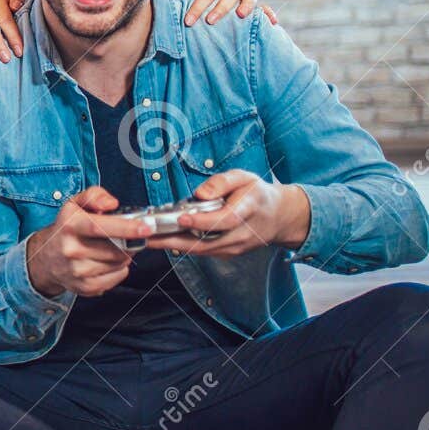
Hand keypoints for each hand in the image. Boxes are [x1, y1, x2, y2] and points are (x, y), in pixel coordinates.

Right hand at [25, 187, 152, 298]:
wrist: (47, 258)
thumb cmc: (67, 229)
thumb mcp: (76, 204)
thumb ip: (94, 195)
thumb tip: (111, 204)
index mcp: (70, 225)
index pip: (99, 227)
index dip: (126, 228)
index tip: (146, 228)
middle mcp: (72, 249)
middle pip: (116, 249)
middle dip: (129, 243)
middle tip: (127, 237)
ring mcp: (78, 270)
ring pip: (119, 263)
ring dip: (123, 255)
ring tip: (111, 248)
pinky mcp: (85, 286)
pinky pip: (117, 277)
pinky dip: (118, 269)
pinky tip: (107, 262)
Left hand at [145, 170, 310, 257]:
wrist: (278, 217)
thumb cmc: (257, 194)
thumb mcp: (244, 177)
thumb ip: (222, 182)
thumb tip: (200, 193)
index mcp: (248, 210)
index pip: (224, 220)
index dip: (202, 221)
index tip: (181, 218)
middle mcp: (242, 234)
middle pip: (207, 241)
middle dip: (176, 240)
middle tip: (150, 235)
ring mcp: (235, 247)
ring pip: (202, 250)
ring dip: (175, 246)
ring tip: (150, 238)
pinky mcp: (228, 252)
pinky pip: (204, 252)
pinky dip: (184, 247)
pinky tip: (164, 241)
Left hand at [172, 0, 276, 24]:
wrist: (210, 1)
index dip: (198, 5)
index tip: (189, 21)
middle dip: (220, 8)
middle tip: (210, 21)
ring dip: (247, 5)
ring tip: (241, 16)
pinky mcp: (255, 6)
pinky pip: (264, 8)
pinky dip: (268, 14)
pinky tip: (271, 23)